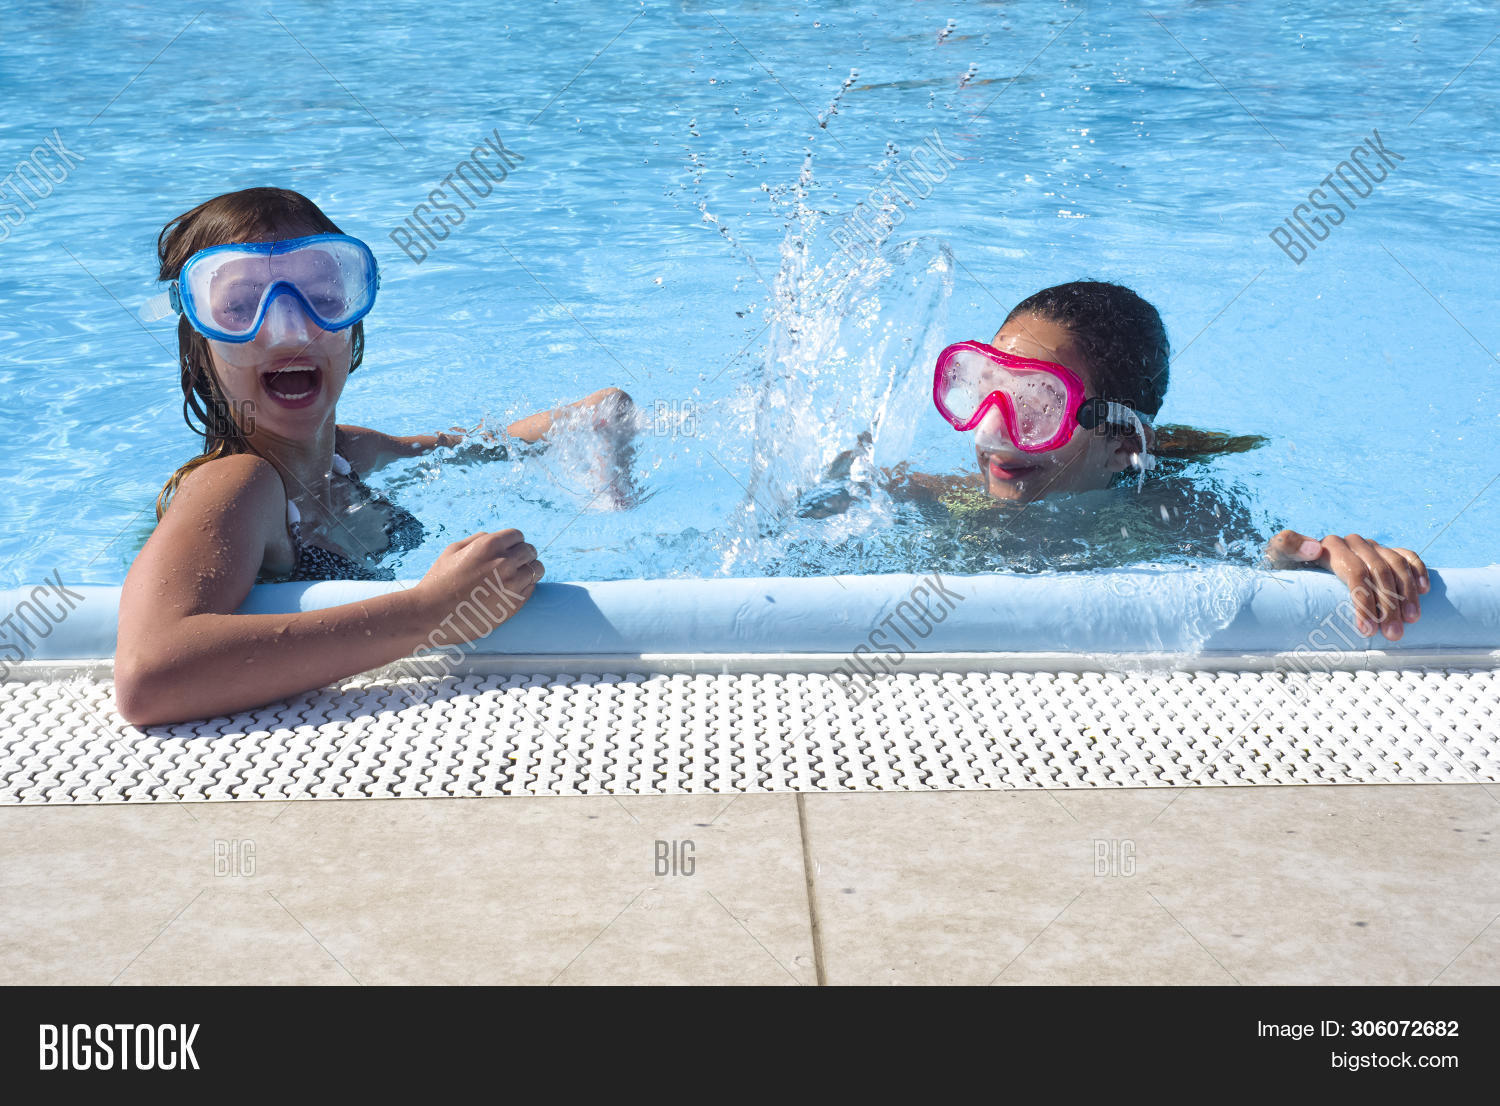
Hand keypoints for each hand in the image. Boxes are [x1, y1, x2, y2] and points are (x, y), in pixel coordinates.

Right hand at [415, 529, 542, 642]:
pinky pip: (531, 589)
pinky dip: (526, 586)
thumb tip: (495, 537)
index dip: (513, 542)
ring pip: (537, 570)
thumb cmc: (438, 581)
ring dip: (529, 570)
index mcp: (489, 545)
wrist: (431, 615)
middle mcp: (504, 563)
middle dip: (523, 555)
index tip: (509, 549)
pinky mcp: (514, 605)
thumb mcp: (453, 550)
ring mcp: (512, 585)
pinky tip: (511, 590)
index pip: (518, 536)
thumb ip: (477, 540)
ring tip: (516, 576)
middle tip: (514, 563)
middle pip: (530, 551)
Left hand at [1266, 529, 1428, 640]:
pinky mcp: (1383, 550)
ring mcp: (1370, 546)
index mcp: (1330, 547)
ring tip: (1410, 622)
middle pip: (1379, 573)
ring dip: (1407, 595)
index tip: (1367, 630)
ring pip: (1396, 566)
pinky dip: (1418, 570)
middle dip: (1388, 606)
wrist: (1293, 563)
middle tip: (1393, 635)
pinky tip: (1425, 590)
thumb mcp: (1276, 557)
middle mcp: (1353, 543)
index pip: (1354, 573)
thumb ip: (1287, 546)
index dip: (1364, 601)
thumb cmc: (1286, 568)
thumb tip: (1315, 548)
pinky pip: (1407, 555)